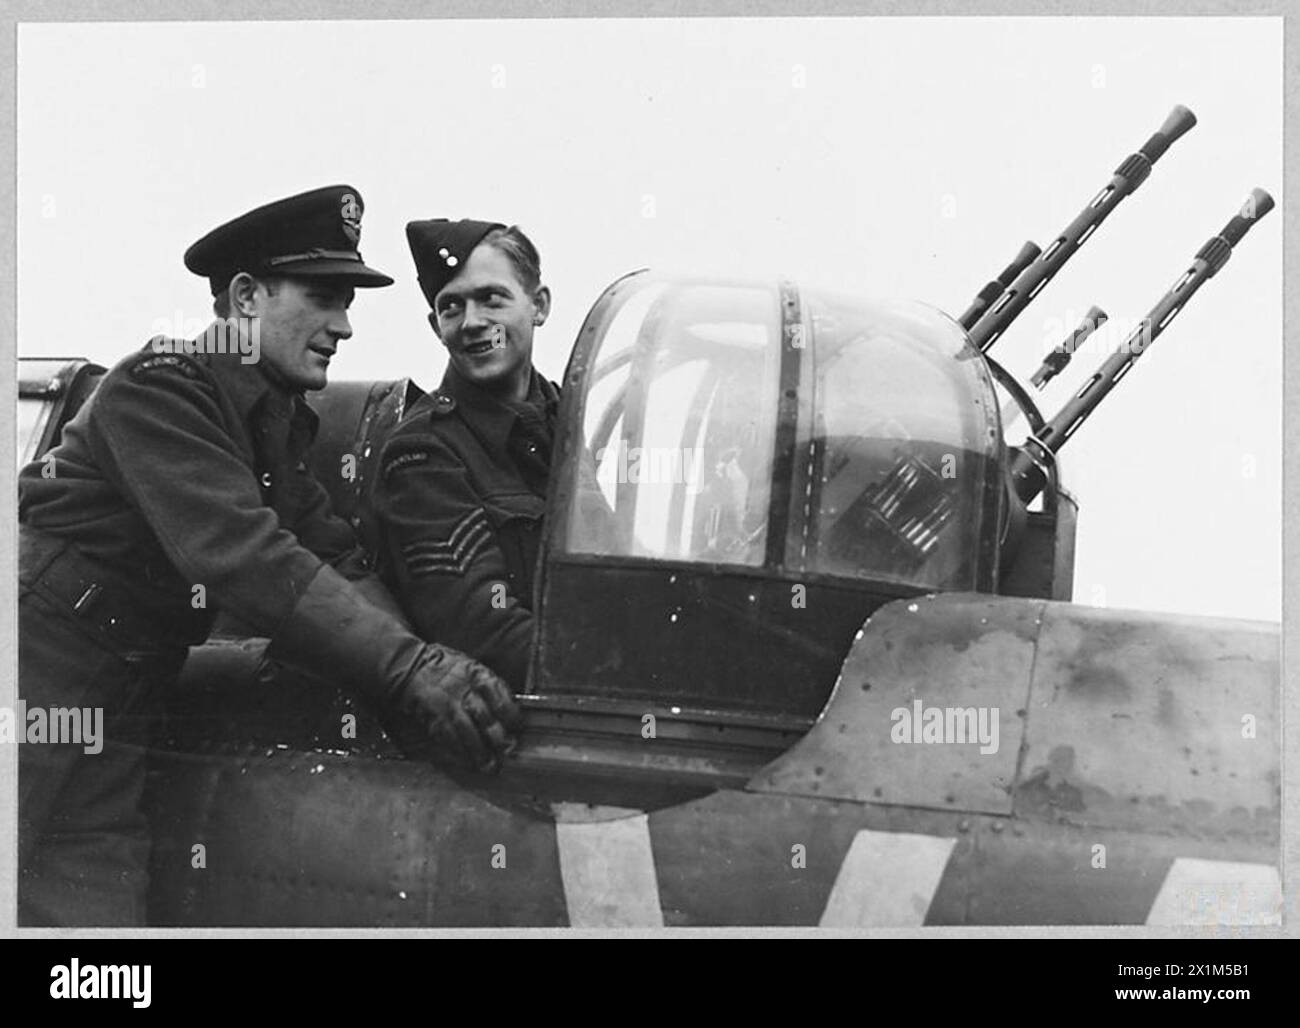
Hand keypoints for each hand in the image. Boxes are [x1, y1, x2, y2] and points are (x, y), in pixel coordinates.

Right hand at [392, 644, 521, 770]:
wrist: (414, 668)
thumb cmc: (451, 669)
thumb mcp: (475, 669)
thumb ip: (493, 689)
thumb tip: (512, 711)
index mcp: (479, 676)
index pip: (499, 696)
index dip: (510, 714)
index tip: (518, 728)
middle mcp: (464, 691)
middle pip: (484, 716)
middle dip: (497, 736)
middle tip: (509, 751)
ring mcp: (448, 706)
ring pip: (466, 731)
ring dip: (479, 751)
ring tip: (489, 766)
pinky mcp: (434, 718)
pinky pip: (448, 738)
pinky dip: (459, 752)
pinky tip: (468, 763)